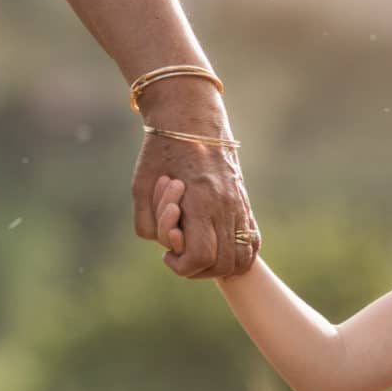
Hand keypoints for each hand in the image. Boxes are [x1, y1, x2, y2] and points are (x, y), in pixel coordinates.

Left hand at [134, 77, 259, 278]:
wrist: (192, 121)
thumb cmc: (160, 152)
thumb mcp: (139, 187)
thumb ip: (146, 223)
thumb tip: (167, 245)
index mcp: (200, 201)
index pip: (200, 256)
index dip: (181, 266)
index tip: (167, 254)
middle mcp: (226, 206)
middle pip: (224, 263)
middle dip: (199, 270)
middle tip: (180, 255)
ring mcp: (240, 206)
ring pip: (243, 258)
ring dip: (221, 266)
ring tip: (199, 253)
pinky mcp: (245, 205)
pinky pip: (252, 243)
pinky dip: (237, 255)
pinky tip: (217, 246)